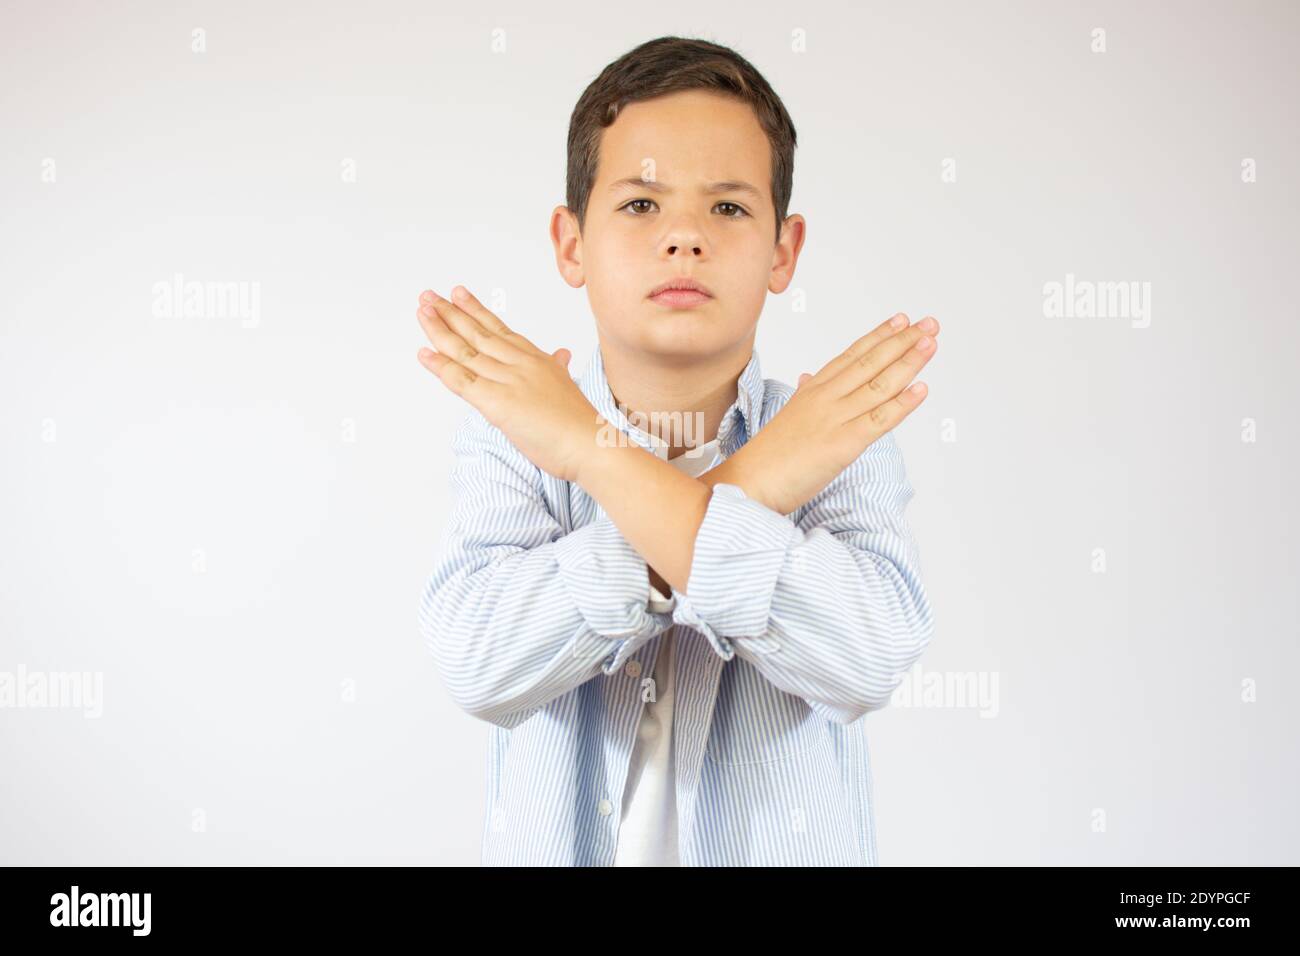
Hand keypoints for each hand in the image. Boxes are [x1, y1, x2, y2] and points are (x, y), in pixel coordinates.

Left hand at [415, 286, 598, 482]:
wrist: (589, 444)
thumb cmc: (579, 423)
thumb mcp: (567, 385)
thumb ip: (558, 367)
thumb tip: (562, 354)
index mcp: (536, 359)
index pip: (499, 329)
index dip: (476, 310)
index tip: (458, 294)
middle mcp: (519, 363)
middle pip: (478, 333)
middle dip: (450, 313)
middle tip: (429, 296)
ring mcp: (507, 381)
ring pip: (466, 351)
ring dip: (440, 331)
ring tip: (422, 312)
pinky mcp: (496, 402)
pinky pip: (462, 381)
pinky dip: (441, 366)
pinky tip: (424, 354)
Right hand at [726, 313, 938, 514]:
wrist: (749, 482)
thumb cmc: (766, 457)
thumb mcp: (787, 417)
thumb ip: (805, 396)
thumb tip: (809, 378)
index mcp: (812, 391)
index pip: (851, 356)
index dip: (878, 336)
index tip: (900, 321)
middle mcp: (825, 398)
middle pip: (870, 363)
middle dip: (902, 341)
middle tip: (928, 323)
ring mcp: (834, 418)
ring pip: (879, 385)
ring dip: (908, 362)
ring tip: (930, 342)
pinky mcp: (843, 444)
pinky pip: (878, 419)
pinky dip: (902, 404)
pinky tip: (921, 389)